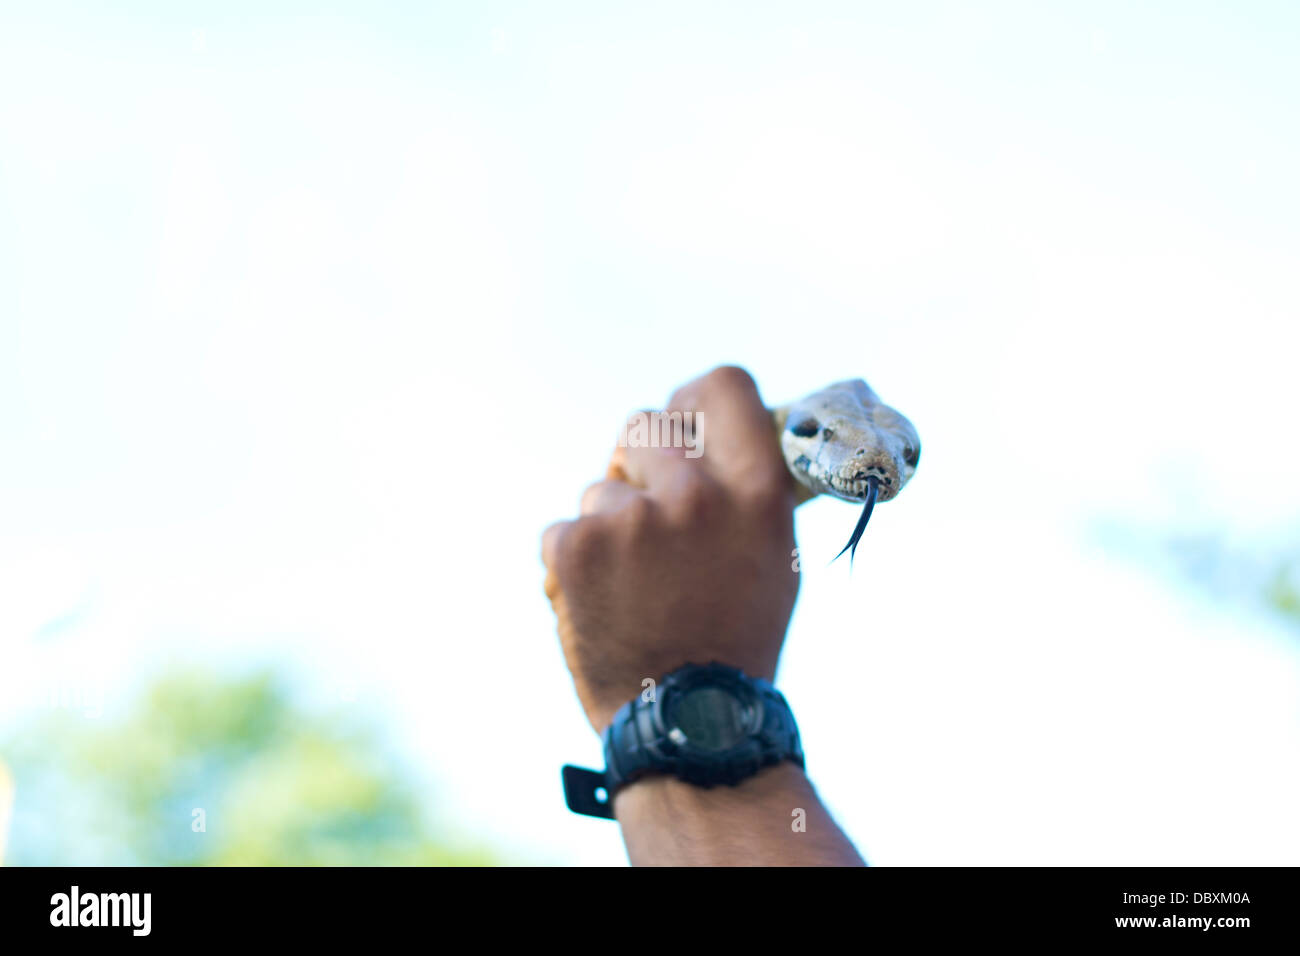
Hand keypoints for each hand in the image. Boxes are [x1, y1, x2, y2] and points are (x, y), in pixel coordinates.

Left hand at [541, 366, 799, 731]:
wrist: (687, 721)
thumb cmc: (737, 638)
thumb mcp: (774, 557)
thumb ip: (750, 489)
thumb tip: (723, 434)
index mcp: (756, 491)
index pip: (722, 385)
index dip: (696, 398)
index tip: (685, 418)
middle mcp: (696, 495)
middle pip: (646, 423)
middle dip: (640, 460)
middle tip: (649, 510)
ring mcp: (631, 520)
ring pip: (602, 487)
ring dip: (610, 525)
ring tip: (635, 587)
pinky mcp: (577, 547)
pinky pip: (566, 529)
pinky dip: (576, 564)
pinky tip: (604, 604)